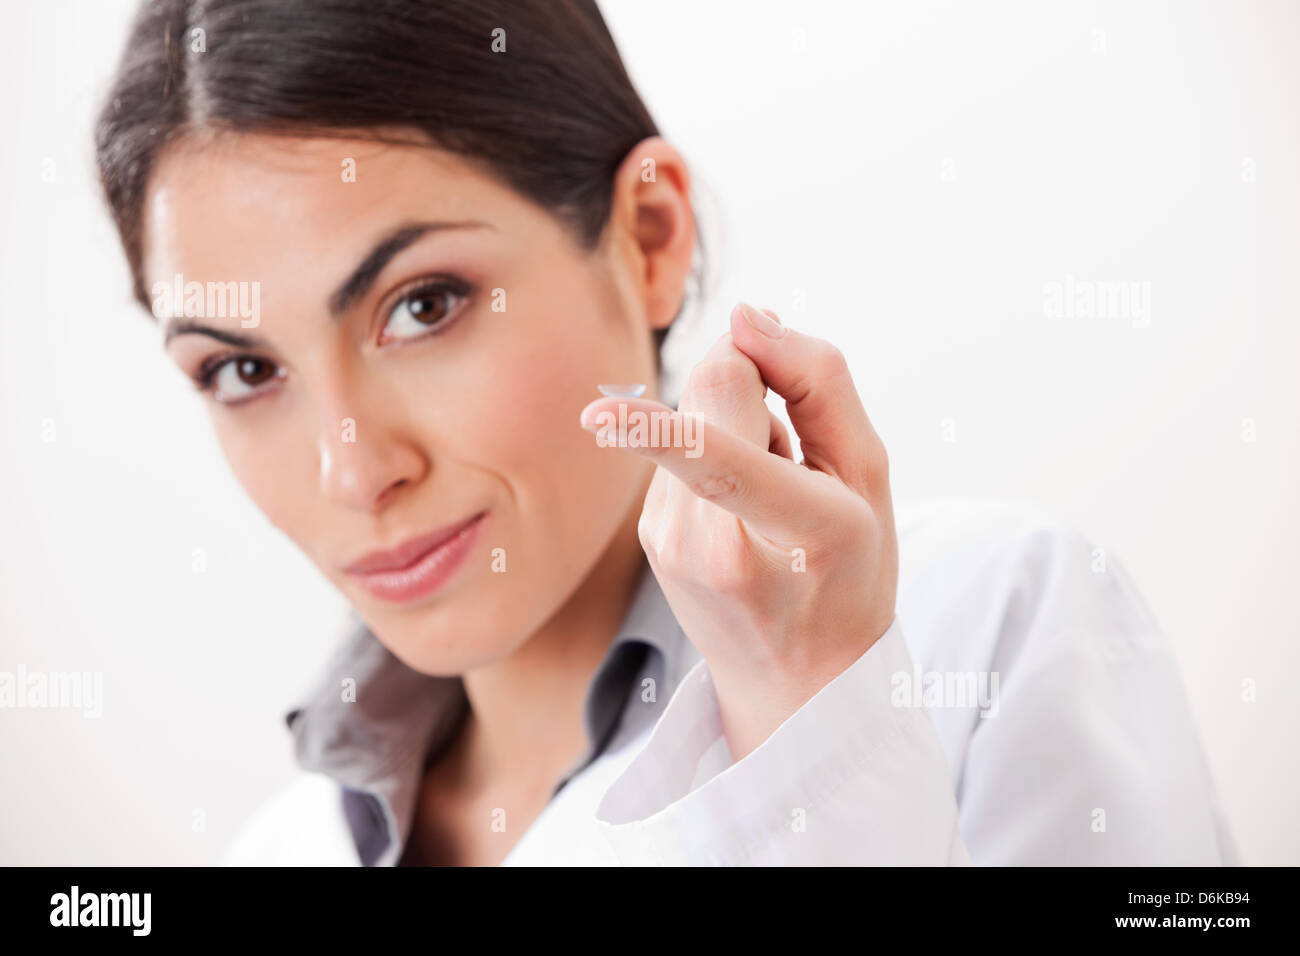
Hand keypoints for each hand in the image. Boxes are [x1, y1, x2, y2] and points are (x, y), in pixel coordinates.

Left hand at [579, 302, 897, 759]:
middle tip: (796, 437)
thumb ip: (821, 385)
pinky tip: (740, 507)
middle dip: (754, 378)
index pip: (723, 466)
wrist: (796, 683)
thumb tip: (746, 317)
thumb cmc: (850, 574)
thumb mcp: (870, 479)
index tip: (599, 415)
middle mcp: (709, 547)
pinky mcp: (648, 532)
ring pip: (691, 410)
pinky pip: (676, 446)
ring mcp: (667, 543)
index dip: (664, 429)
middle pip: (709, 395)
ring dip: (736, 421)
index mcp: (796, 538)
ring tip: (771, 494)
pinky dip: (714, 451)